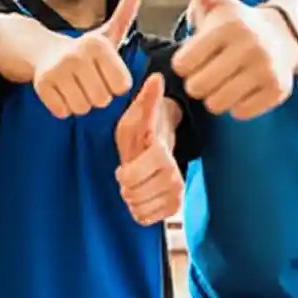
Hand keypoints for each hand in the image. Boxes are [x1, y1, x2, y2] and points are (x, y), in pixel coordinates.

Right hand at [30, 0, 140, 118]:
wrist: (44, 51)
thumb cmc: (84, 50)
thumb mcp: (106, 34)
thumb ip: (124, 16)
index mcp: (97, 45)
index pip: (122, 86)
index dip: (115, 83)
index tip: (105, 73)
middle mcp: (76, 55)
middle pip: (103, 99)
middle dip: (98, 96)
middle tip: (89, 81)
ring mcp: (57, 70)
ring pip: (83, 108)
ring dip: (81, 103)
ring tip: (76, 86)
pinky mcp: (41, 85)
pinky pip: (63, 112)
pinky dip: (64, 107)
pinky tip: (62, 92)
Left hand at [114, 73, 183, 225]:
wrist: (157, 146)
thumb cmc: (142, 129)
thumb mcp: (138, 113)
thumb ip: (146, 99)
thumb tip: (156, 78)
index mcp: (162, 154)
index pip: (137, 175)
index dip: (126, 174)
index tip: (122, 167)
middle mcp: (173, 176)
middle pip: (136, 194)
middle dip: (126, 186)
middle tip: (126, 175)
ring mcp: (175, 192)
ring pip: (141, 208)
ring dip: (131, 198)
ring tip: (133, 183)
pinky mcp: (173, 206)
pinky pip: (147, 219)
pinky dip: (138, 211)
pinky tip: (140, 195)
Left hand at [173, 0, 297, 119]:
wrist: (284, 35)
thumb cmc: (237, 23)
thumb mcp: (217, 2)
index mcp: (228, 26)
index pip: (182, 64)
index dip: (184, 63)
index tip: (196, 55)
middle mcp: (249, 47)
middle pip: (197, 87)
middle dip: (198, 82)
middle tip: (209, 70)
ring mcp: (266, 70)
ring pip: (217, 104)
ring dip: (215, 96)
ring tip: (224, 79)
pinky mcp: (278, 90)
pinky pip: (240, 113)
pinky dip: (237, 105)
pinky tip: (242, 87)